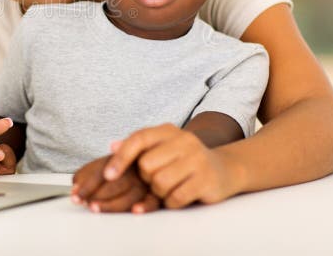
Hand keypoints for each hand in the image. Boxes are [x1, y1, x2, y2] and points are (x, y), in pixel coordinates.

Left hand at [71, 155, 159, 212]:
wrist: (165, 154)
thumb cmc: (130, 164)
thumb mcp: (109, 162)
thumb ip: (91, 171)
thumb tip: (75, 182)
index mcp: (122, 157)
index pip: (102, 170)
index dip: (87, 183)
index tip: (76, 194)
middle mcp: (135, 167)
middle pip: (115, 182)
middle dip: (96, 193)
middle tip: (83, 201)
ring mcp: (148, 180)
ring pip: (132, 193)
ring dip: (112, 203)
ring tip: (95, 208)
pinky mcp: (160, 192)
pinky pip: (155, 200)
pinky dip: (145, 206)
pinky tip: (135, 211)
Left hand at [103, 123, 239, 208]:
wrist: (224, 169)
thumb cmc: (183, 161)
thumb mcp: (161, 148)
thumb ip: (137, 147)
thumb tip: (112, 146)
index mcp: (169, 130)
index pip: (139, 139)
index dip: (121, 158)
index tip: (108, 175)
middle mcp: (184, 141)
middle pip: (146, 166)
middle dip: (147, 179)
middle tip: (157, 179)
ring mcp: (197, 160)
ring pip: (160, 183)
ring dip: (159, 192)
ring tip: (169, 188)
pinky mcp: (207, 180)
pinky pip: (176, 198)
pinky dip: (172, 202)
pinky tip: (178, 197)